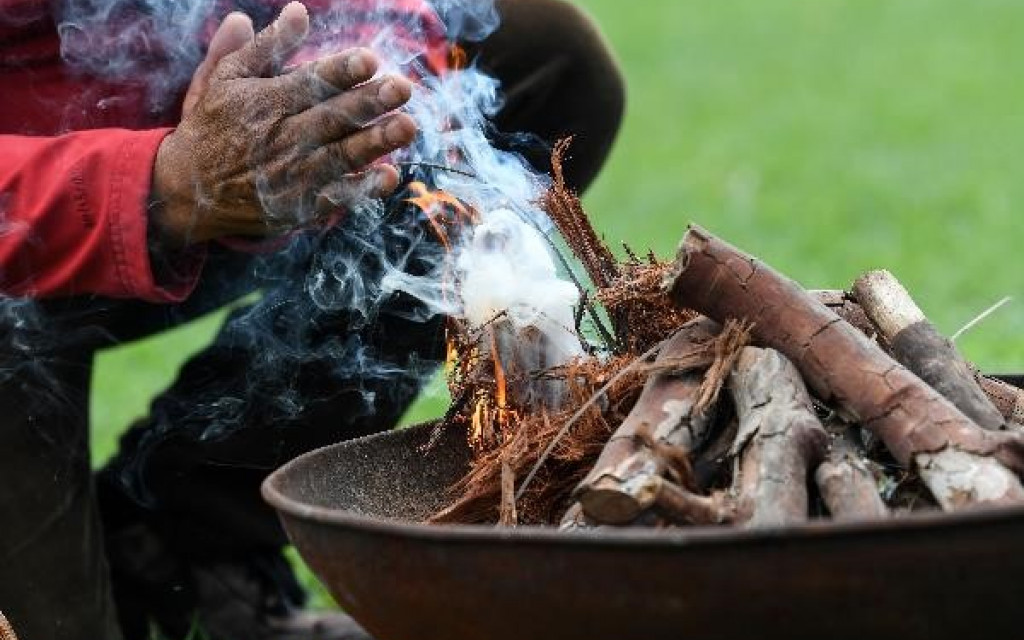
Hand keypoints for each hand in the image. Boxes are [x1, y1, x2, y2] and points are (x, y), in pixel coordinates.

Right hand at [151, 2, 417, 245]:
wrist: (187, 189)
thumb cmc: (213, 125)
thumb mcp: (226, 78)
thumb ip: (266, 46)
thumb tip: (300, 10)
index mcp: (266, 101)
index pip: (310, 82)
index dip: (340, 71)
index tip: (370, 59)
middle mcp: (282, 137)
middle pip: (332, 117)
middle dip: (368, 103)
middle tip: (403, 88)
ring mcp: (293, 174)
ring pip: (340, 155)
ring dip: (375, 142)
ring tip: (408, 127)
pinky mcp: (300, 204)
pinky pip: (336, 197)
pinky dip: (362, 189)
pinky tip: (389, 176)